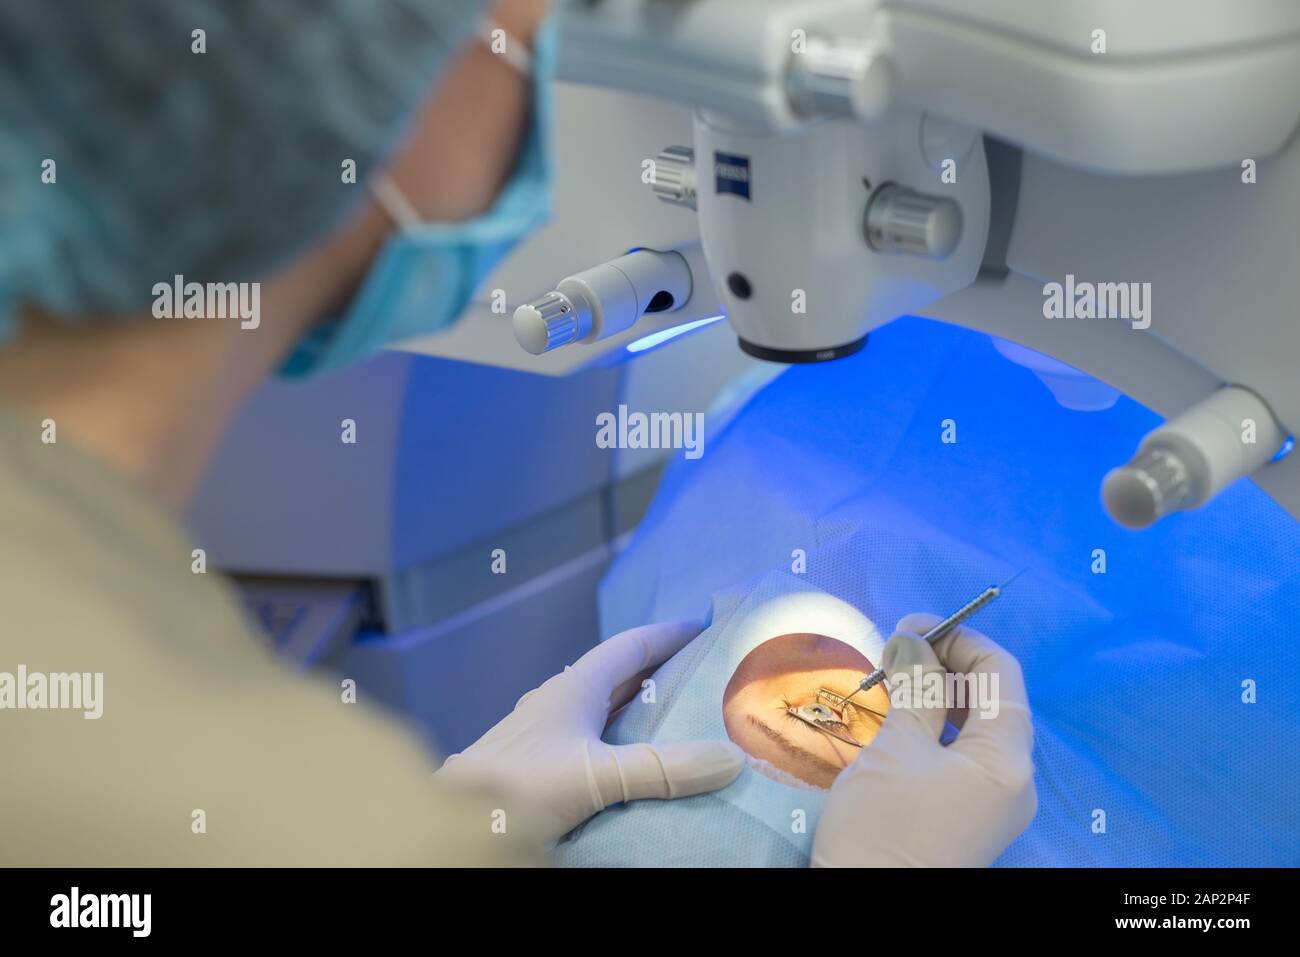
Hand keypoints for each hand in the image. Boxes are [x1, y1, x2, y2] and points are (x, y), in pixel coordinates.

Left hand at [436, 620, 744, 844]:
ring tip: (678, 717)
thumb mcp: (597, 776)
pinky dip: (618, 738)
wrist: (451, 821)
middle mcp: (559, 700)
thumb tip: (730, 757)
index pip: (630, 645)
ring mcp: (544, 730)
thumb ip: (662, 769)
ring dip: (638, 706)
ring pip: (601, 706)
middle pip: (618, 674)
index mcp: (574, 686)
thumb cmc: (518, 787)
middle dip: (660, 670)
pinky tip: (631, 759)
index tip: (704, 626)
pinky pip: (588, 736)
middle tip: (704, 673)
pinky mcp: (536, 761)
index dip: (668, 634)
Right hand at [812, 613, 1036, 866]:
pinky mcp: (971, 816)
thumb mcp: (896, 747)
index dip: (957, 639)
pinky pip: (965, 756)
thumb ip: (916, 688)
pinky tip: (902, 720)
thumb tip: (914, 639)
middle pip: (992, 698)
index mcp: (1007, 760)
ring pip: (976, 727)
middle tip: (893, 653)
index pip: (1000, 673)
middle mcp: (1014, 780)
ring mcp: (994, 802)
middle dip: (946, 665)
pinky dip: (937, 728)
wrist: (866, 913)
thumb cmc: (882, 826)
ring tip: (893, 682)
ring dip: (938, 695)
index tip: (906, 628)